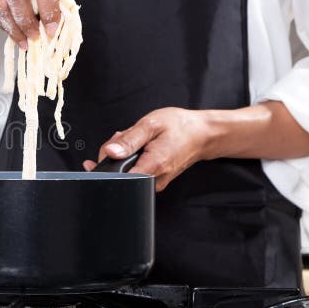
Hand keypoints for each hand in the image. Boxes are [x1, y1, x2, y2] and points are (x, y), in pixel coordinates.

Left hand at [82, 108, 214, 191]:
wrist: (202, 134)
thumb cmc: (180, 127)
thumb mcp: (151, 124)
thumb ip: (128, 139)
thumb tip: (110, 151)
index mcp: (152, 166)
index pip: (118, 178)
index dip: (106, 166)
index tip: (107, 151)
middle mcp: (154, 179)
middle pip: (119, 174)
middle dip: (114, 155)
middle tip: (123, 138)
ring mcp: (156, 182)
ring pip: (126, 172)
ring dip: (124, 156)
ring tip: (136, 141)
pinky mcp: (156, 180)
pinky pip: (135, 172)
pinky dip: (132, 159)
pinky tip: (140, 148)